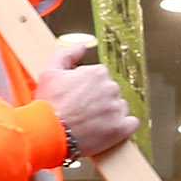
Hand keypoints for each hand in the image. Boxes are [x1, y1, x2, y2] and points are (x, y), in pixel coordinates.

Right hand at [38, 33, 136, 158]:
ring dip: (110, 113)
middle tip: (82, 111)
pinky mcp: (122, 128)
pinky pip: (131, 123)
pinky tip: (107, 130)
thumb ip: (66, 54)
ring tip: (91, 122)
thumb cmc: (48, 105)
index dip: (87, 87)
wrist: (50, 134)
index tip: (77, 97)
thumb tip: (81, 46)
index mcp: (97, 73)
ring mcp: (117, 108)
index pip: (100, 76)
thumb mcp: (49, 72)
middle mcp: (111, 88)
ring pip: (120, 107)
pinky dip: (122, 126)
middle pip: (110, 91)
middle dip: (99, 100)